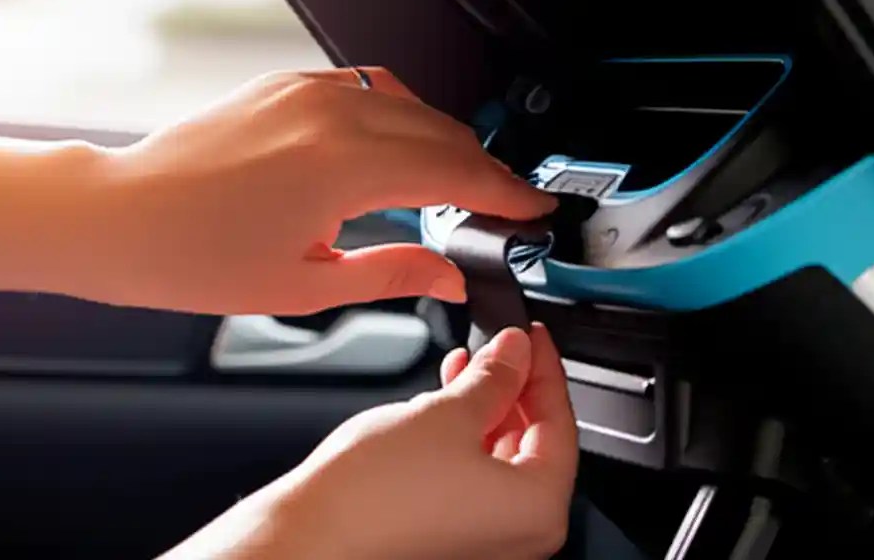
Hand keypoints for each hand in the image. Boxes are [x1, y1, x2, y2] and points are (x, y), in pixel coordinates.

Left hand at [80, 67, 554, 314]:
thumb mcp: (306, 285)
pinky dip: (397, 114)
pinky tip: (394, 148)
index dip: (506, 193)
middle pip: (443, 130)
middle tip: (499, 208)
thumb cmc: (190, 255)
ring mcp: (305, 92)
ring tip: (451, 184)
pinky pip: (365, 87)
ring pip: (408, 102)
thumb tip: (448, 273)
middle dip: (482, 169)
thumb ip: (394, 272)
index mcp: (344, 165)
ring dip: (441, 138)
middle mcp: (331, 114)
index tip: (534, 209)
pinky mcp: (284, 86)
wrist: (119, 218)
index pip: (457, 170)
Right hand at [161, 324, 579, 559]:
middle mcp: (520, 536)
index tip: (532, 334)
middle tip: (499, 345)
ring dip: (485, 407)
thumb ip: (493, 379)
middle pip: (535, 443)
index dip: (544, 368)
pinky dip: (463, 438)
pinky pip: (472, 479)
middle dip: (513, 387)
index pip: (562, 423)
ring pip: (501, 459)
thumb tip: (516, 352)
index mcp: (539, 510)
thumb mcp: (446, 414)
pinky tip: (440, 405)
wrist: (310, 538)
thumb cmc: (374, 496)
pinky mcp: (448, 538)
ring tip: (465, 366)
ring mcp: (483, 541)